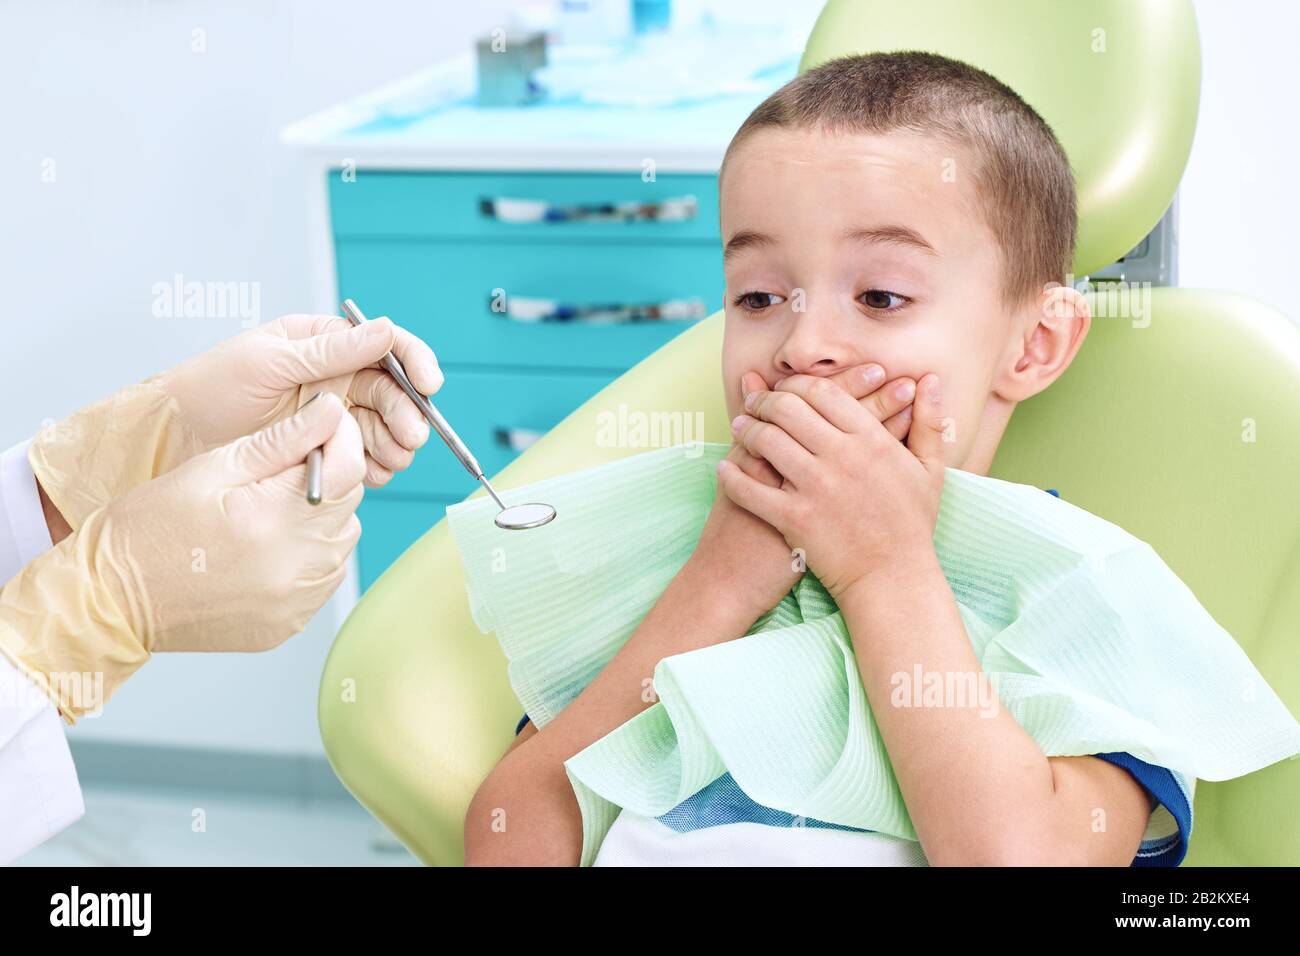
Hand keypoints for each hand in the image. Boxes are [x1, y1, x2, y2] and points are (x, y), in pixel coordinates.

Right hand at [1, 393, 366, 721]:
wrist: (112, 600)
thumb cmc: (150, 527)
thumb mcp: (210, 469)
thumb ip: (281, 440)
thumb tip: (333, 410)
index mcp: (272, 520)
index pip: (348, 470)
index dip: (342, 441)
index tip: (323, 429)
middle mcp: (294, 567)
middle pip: (349, 504)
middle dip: (327, 479)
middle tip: (281, 474)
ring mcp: (296, 601)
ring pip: (342, 540)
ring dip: (320, 519)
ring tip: (269, 513)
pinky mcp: (291, 623)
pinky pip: (324, 577)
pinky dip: (309, 556)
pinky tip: (267, 547)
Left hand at [160, 313, 442, 487]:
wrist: (177, 435)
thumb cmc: (212, 385)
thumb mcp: (270, 361)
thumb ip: (331, 350)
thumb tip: (384, 331)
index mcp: (327, 342)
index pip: (386, 346)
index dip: (414, 364)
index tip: (429, 385)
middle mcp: (337, 376)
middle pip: (393, 391)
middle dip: (407, 414)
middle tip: (410, 438)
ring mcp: (335, 414)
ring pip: (385, 426)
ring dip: (396, 443)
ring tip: (393, 460)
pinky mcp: (328, 447)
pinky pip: (365, 455)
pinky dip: (376, 466)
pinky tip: (373, 474)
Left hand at [684, 363, 919, 625]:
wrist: (894, 579)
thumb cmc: (913, 525)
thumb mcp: (930, 471)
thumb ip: (930, 422)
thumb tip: (930, 381)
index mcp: (871, 440)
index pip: (822, 393)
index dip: (796, 385)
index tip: (784, 389)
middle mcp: (842, 456)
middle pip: (788, 410)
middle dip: (765, 401)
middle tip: (754, 403)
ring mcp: (815, 488)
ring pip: (766, 441)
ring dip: (746, 429)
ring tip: (739, 428)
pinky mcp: (794, 519)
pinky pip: (751, 489)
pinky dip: (732, 475)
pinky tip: (724, 468)